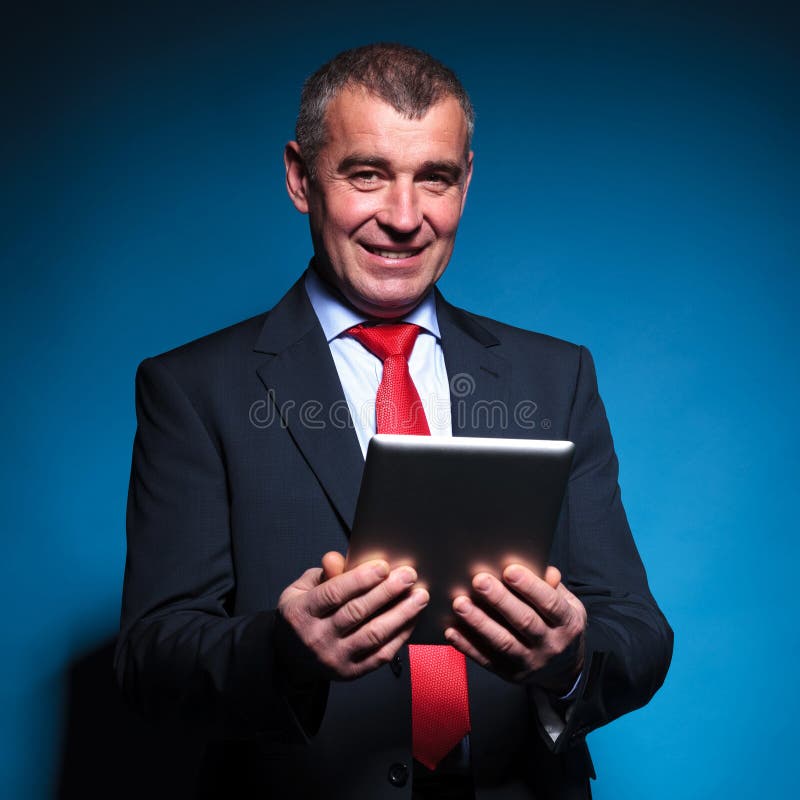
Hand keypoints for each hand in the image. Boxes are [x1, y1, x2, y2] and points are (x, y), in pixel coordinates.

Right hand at [278, 551, 428, 680]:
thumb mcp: (300, 590)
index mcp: (301, 613)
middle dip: (387, 591)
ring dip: (401, 614)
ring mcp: (335, 658)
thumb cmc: (301, 616)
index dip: (360, 579)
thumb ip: (323, 574)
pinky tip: (412, 618)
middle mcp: (317, 638)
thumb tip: (335, 557)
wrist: (292, 659)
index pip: (334, 593)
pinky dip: (400, 636)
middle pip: (357, 612)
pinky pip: (381, 655)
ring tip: (420, 596)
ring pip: (373, 635)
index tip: (384, 566)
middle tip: (409, 575)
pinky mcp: (351, 672)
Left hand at [444, 564, 586, 693]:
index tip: (509, 569)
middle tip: (479, 580)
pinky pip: (486, 660)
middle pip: (523, 621)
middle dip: (499, 600)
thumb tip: (544, 568)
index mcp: (567, 623)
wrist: (564, 671)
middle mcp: (550, 644)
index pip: (549, 603)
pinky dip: (468, 646)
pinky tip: (452, 630)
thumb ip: (553, 587)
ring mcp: (530, 662)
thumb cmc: (560, 626)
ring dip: (479, 622)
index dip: (530, 586)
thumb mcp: (570, 606)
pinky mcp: (510, 674)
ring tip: (460, 603)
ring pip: (502, 642)